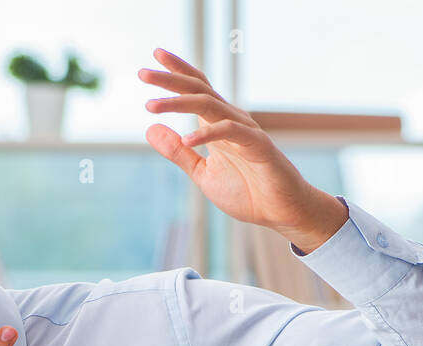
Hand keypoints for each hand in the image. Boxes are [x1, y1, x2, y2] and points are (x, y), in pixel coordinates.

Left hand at [139, 47, 347, 252]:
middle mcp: (230, 120)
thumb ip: (177, 153)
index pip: (196, 88)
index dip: (176, 71)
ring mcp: (245, 130)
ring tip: (151, 105)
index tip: (154, 57)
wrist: (279, 211)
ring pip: (210, 105)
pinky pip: (230, 132)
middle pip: (199, 89)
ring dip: (179, 103)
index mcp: (217, 123)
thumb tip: (150, 128)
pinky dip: (207, 135)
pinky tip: (186, 141)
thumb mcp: (202, 173)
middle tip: (142, 73)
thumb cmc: (246, 191)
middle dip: (170, 79)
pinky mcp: (258, 145)